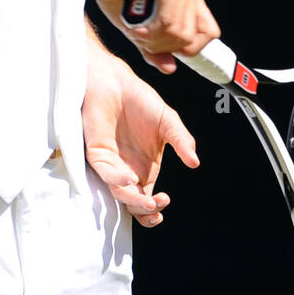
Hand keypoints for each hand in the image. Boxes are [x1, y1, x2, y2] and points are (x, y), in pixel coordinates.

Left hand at [82, 40, 199, 227]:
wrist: (117, 82)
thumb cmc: (140, 101)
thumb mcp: (168, 122)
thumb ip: (182, 141)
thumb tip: (195, 162)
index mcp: (145, 168)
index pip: (148, 199)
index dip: (155, 209)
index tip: (165, 201)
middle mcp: (128, 170)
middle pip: (133, 204)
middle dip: (145, 212)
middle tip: (156, 206)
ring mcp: (112, 164)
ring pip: (119, 193)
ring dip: (133, 201)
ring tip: (148, 200)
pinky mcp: (98, 154)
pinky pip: (106, 173)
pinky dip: (117, 179)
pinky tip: (129, 178)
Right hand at [87, 0, 220, 73]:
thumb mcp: (138, 31)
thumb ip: (155, 49)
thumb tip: (170, 69)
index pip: (209, 33)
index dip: (187, 49)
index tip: (161, 49)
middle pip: (191, 40)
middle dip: (162, 46)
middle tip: (140, 35)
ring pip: (180, 34)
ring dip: (152, 39)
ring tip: (134, 27)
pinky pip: (169, 24)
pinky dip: (148, 31)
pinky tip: (134, 24)